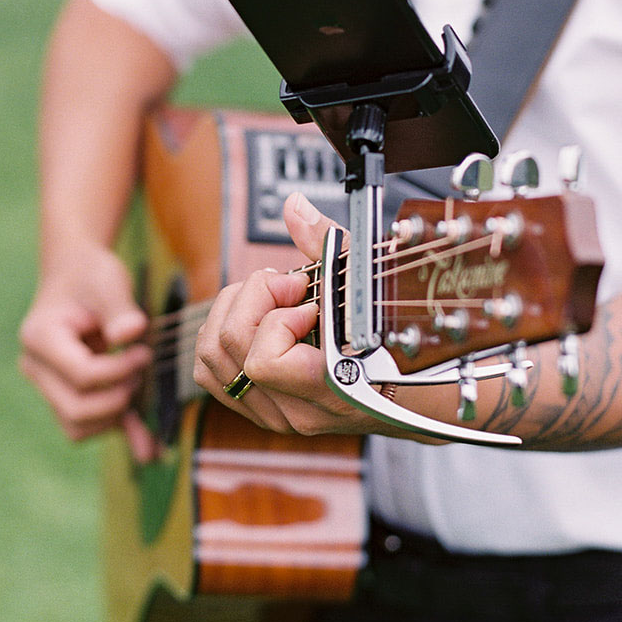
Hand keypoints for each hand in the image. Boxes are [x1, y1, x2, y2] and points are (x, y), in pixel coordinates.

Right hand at [19, 243, 158, 460]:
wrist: (76, 275)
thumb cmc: (91, 275)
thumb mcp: (107, 280)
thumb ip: (120, 308)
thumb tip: (131, 334)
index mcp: (39, 337)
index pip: (80, 375)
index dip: (118, 371)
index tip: (142, 351)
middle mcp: (36, 367)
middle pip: (75, 408)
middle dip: (117, 396)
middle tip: (141, 366)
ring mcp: (48, 385)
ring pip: (77, 426)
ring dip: (115, 415)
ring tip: (137, 383)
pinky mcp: (66, 395)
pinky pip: (87, 428)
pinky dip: (119, 433)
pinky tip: (149, 448)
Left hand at [194, 193, 384, 437]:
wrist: (411, 389)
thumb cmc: (394, 333)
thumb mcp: (366, 278)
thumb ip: (326, 241)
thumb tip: (294, 207)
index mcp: (328, 386)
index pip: (264, 361)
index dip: (277, 316)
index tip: (307, 296)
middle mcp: (296, 410)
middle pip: (228, 348)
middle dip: (251, 300)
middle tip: (286, 286)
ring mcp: (276, 415)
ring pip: (210, 359)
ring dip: (233, 314)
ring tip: (268, 299)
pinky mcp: (261, 411)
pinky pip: (211, 373)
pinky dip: (222, 339)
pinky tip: (255, 320)